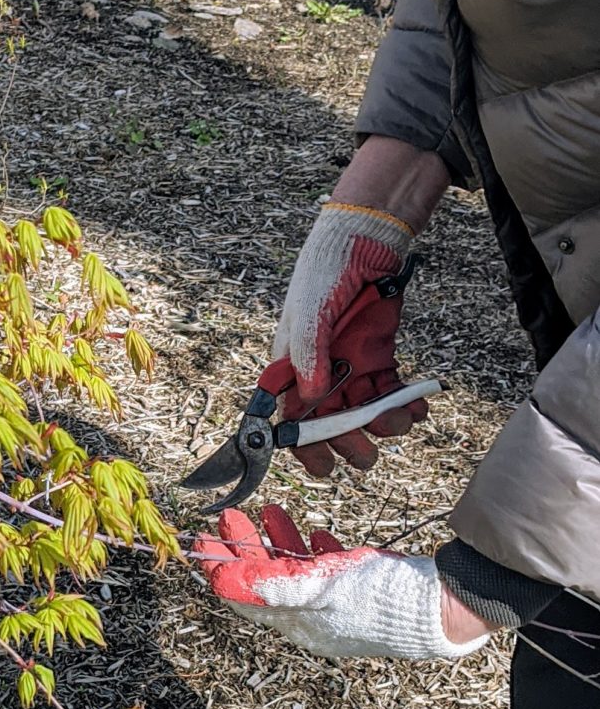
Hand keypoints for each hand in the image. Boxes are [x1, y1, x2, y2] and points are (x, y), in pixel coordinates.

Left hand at [193, 506, 489, 661]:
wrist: (443, 606)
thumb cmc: (382, 597)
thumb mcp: (320, 586)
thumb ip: (270, 584)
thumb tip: (220, 582)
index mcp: (297, 623)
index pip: (244, 595)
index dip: (221, 564)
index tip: (203, 537)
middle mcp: (312, 620)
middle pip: (265, 580)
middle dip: (245, 546)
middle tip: (230, 515)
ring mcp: (336, 608)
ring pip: (295, 572)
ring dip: (278, 541)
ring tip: (270, 512)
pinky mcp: (360, 594)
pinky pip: (327, 571)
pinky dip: (314, 550)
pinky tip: (314, 532)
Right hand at [273, 203, 420, 476]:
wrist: (364, 239)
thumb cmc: (324, 272)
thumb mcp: (310, 313)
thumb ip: (309, 356)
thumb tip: (313, 398)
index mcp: (291, 366)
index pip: (293, 417)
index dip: (306, 445)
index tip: (324, 468)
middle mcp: (320, 371)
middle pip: (332, 421)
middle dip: (350, 442)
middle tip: (367, 457)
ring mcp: (350, 364)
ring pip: (364, 409)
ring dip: (382, 423)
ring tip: (400, 424)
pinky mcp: (378, 354)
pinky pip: (390, 389)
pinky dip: (404, 402)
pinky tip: (417, 408)